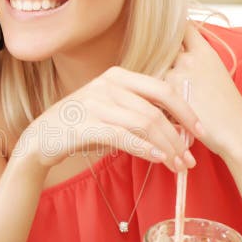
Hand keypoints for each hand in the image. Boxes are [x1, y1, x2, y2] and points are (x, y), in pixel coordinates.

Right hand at [15, 66, 202, 171]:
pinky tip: (158, 160)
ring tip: (177, 165)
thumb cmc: (80, 127)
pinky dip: (144, 149)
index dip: (186, 110)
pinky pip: (124, 136)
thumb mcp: (110, 112)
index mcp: (117, 76)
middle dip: (179, 135)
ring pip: (144, 124)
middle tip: (190, 159)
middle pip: (156, 109)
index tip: (201, 131)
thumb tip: (176, 129)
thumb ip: (137, 112)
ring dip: (165, 147)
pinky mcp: (86, 124)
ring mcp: (96, 102)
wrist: (41, 139)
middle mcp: (107, 84)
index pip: (162, 89)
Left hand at [165, 27, 241, 159]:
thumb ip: (196, 60)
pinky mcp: (167, 96)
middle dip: (157, 57)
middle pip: (161, 48)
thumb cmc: (228, 107)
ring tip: (157, 93)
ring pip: (152, 70)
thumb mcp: (216, 73)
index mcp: (204, 52)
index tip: (167, 37)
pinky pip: (151, 90)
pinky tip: (160, 107)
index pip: (183, 27)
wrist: (236, 132)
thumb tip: (175, 54)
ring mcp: (176, 75)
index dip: (173, 30)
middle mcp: (189, 59)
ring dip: (153, 79)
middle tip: (155, 68)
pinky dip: (153, 97)